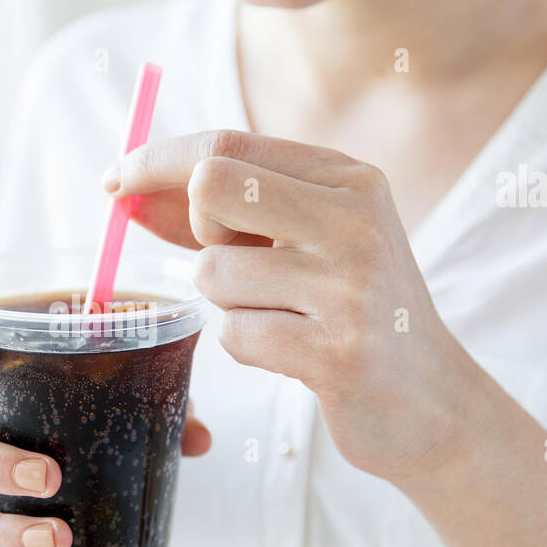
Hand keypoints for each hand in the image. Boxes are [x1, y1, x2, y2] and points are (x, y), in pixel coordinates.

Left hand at [102, 129, 479, 483]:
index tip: (115, 180)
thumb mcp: (308, 239)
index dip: (155, 161)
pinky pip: (232, 335)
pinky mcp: (337, 353)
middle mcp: (356, 220)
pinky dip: (244, 346)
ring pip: (212, 273)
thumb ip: (229, 209)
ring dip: (226, 303)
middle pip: (211, 186)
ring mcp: (350, 287)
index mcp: (350, 178)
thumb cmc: (352, 311)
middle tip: (232, 259)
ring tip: (284, 318)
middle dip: (196, 229)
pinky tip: (293, 352)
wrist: (431, 401)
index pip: (226, 144)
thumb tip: (126, 187)